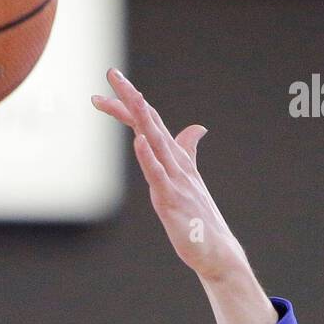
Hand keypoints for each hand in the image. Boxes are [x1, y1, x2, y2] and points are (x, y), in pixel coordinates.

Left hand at [92, 69, 249, 283]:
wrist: (216, 250)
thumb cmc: (200, 218)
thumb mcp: (189, 180)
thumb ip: (188, 152)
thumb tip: (196, 129)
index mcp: (176, 159)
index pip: (150, 123)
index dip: (129, 104)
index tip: (107, 87)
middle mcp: (175, 163)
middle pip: (150, 122)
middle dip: (130, 97)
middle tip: (111, 73)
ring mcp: (175, 180)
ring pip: (155, 142)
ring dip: (142, 117)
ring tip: (130, 94)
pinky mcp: (172, 200)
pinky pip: (158, 175)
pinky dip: (148, 157)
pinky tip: (138, 141)